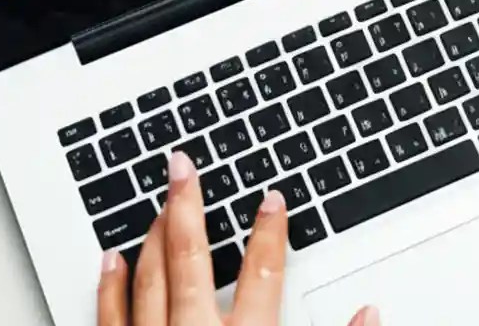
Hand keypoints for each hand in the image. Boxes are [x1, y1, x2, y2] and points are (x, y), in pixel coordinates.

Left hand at [97, 151, 379, 325]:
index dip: (269, 233)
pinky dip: (109, 285)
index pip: (261, 274)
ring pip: (148, 281)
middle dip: (188, 207)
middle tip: (182, 166)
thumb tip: (369, 315)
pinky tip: (111, 258)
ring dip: (153, 236)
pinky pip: (109, 319)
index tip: (271, 198)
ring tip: (159, 201)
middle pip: (191, 261)